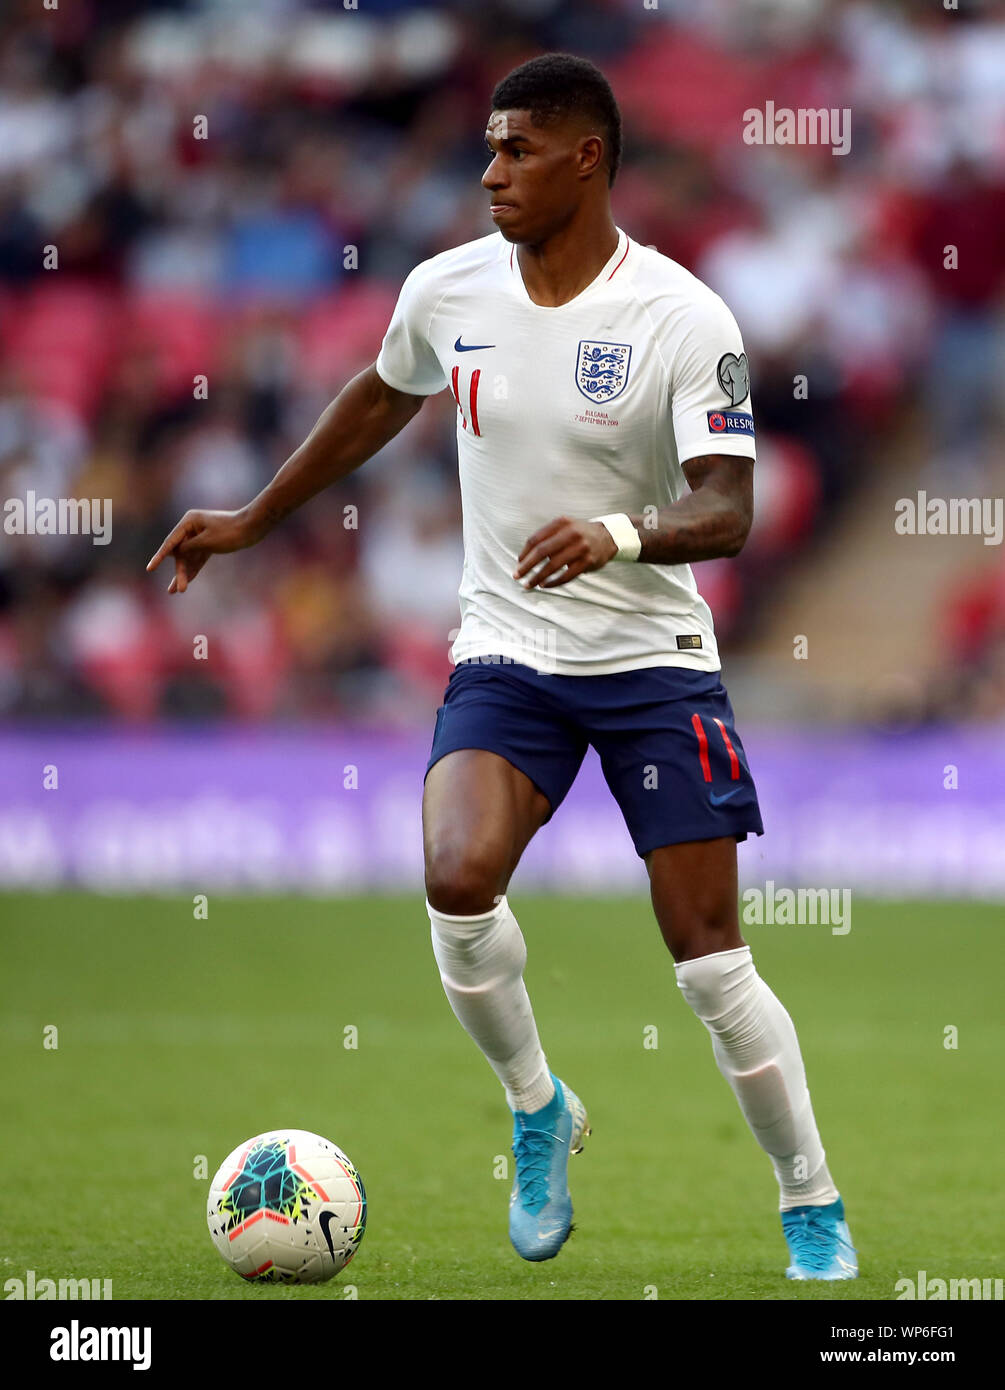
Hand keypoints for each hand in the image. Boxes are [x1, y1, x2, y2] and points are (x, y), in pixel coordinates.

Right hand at [146, 507, 267, 592]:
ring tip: (177, 591)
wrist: (253, 527)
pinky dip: (194, 569)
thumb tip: (177, 552)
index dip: (159, 557)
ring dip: (184, 573)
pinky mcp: (208, 544)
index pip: (171, 542)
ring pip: (189, 558)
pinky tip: (186, 582)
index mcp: (189, 521)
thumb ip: (189, 548)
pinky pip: (198, 559)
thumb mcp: (207, 542)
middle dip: (178, 572)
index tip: (150, 568)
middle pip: (180, 553)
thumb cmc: (231, 532)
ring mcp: (199, 536)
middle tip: (175, 591)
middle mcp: (191, 527)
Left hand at [513, 516, 617, 589]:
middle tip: (517, 575)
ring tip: (529, 584)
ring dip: (538, 577)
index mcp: (561, 523)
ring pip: (553, 566)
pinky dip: (553, 582)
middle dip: (527, 566)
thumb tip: (525, 559)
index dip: (525, 552)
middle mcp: (571, 533)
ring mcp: (580, 548)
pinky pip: (566, 575)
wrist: (608, 537)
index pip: (536, 538)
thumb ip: (547, 537)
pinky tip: (545, 585)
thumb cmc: (579, 534)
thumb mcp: (564, 527)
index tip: (519, 562)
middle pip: (542, 551)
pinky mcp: (587, 561)